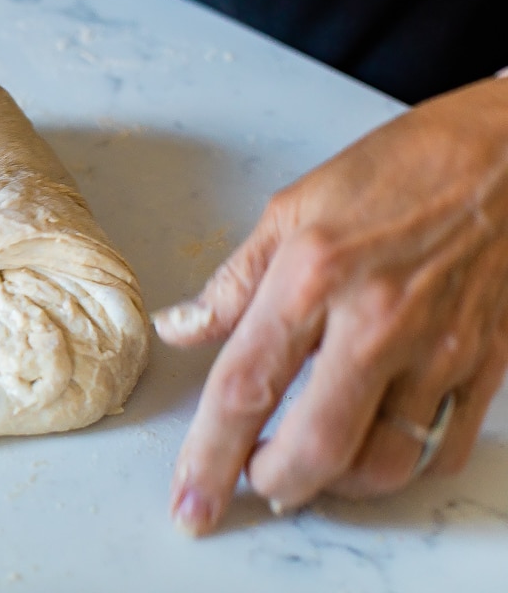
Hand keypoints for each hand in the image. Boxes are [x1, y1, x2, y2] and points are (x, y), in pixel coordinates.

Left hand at [155, 76, 507, 535]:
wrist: (506, 152)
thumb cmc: (396, 170)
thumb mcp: (293, 208)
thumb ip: (233, 282)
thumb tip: (180, 328)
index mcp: (313, 279)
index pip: (245, 386)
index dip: (210, 456)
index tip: (190, 502)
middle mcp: (376, 322)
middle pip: (318, 447)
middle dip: (274, 484)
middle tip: (252, 483)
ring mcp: (439, 348)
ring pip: (386, 462)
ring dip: (337, 483)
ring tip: (308, 462)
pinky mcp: (487, 361)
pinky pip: (445, 447)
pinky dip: (403, 465)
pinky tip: (375, 444)